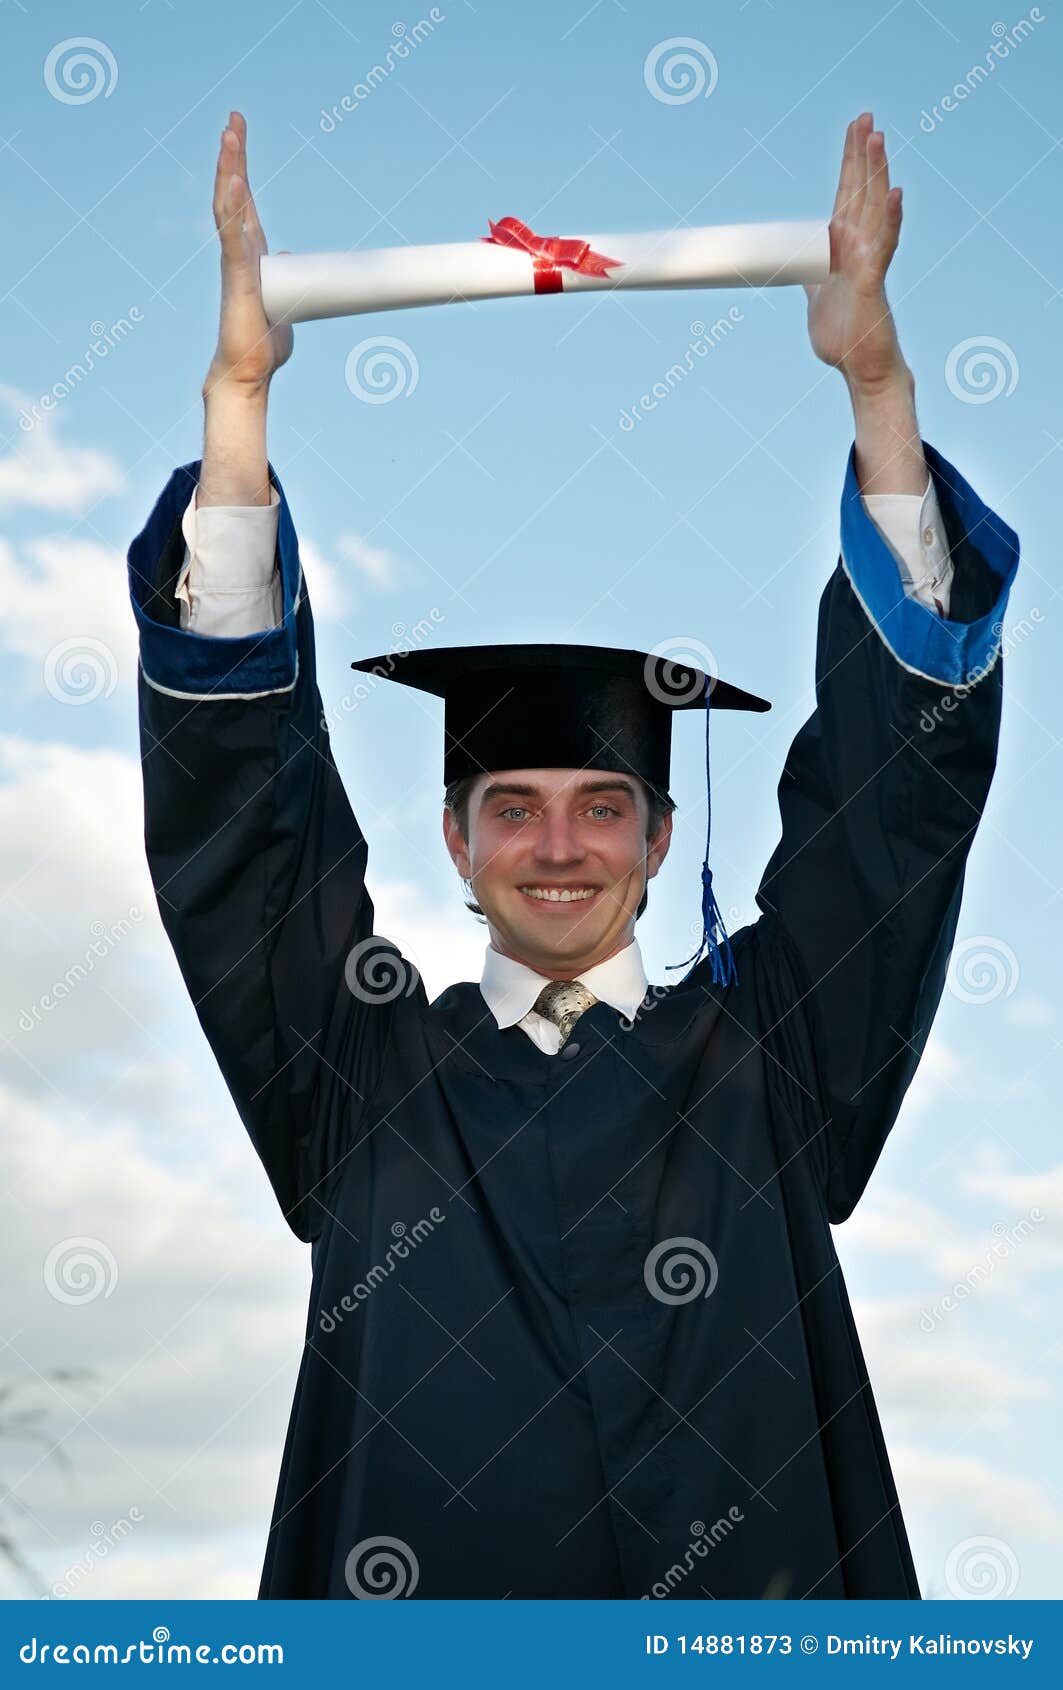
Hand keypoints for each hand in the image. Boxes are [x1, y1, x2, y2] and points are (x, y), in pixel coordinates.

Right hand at [204, 110, 292, 395]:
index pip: (245, 203)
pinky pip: (234, 240)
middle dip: (234, 156)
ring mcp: (236, 265)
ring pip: (229, 209)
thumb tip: (289, 259)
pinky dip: (233, 211)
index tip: (239, 135)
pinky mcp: (239, 281)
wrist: (249, 374)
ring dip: (230, 171)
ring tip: (230, 135)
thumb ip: (286, 279)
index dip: (240, 169)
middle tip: (233, 119)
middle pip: (234, 195)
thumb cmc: (263, 345)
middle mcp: (239, 254)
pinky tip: (234, 184)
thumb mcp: (283, 303)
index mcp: (251, 256)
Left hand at [805, 113, 907, 395]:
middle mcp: (860, 247)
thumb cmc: (843, 337)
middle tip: (865, 116)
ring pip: (875, 209)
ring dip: (876, 173)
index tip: (854, 129)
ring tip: (877, 137)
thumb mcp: (816, 297)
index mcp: (844, 247)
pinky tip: (897, 194)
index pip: (847, 194)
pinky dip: (891, 220)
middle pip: (861, 191)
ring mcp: (869, 262)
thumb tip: (798, 262)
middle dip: (862, 154)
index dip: (850, 162)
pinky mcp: (872, 282)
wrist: (861, 369)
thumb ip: (811, 273)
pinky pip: (884, 247)